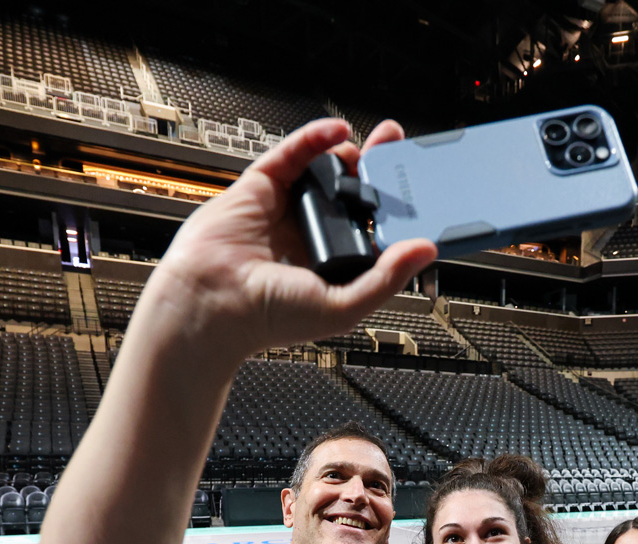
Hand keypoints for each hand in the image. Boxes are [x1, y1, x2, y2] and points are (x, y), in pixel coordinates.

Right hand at [145, 118, 437, 366]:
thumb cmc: (269, 318)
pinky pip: (294, 154)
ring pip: (328, 172)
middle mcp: (315, 237)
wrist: (212, 304)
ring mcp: (291, 210)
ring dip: (354, 157)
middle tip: (406, 157)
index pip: (376, 233)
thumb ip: (387, 278)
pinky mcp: (264, 186)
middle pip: (356, 196)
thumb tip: (425, 250)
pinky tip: (338, 132)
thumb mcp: (344, 305)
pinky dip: (316, 138)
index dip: (399, 215)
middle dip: (382, 176)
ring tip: (379, 148)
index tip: (423, 199)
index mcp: (336, 267)